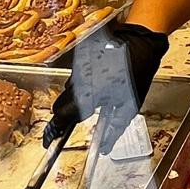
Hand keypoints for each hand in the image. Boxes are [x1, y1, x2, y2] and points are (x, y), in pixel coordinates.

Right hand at [46, 21, 169, 150]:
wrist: (140, 41)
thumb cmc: (136, 73)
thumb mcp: (129, 107)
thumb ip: (115, 129)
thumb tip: (105, 147)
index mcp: (86, 95)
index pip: (61, 116)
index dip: (54, 130)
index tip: (49, 140)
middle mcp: (77, 81)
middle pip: (60, 104)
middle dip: (66, 115)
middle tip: (78, 121)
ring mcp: (77, 69)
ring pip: (68, 91)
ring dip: (76, 99)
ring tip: (95, 101)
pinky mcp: (81, 60)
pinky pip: (76, 78)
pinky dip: (82, 86)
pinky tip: (99, 85)